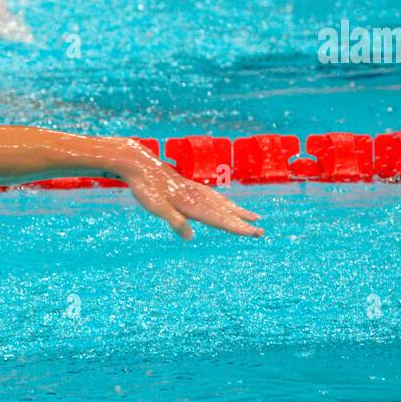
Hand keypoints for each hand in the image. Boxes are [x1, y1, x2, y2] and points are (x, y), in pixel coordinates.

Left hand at [121, 148, 262, 239]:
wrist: (139, 163)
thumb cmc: (146, 187)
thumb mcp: (157, 208)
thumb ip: (175, 222)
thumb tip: (191, 237)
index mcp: (192, 203)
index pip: (220, 219)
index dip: (238, 227)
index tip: (255, 233)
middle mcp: (198, 196)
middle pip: (225, 212)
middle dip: (243, 223)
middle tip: (261, 231)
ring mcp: (195, 190)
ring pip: (222, 203)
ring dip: (238, 211)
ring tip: (254, 216)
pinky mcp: (189, 186)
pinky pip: (213, 196)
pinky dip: (225, 202)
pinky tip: (225, 204)